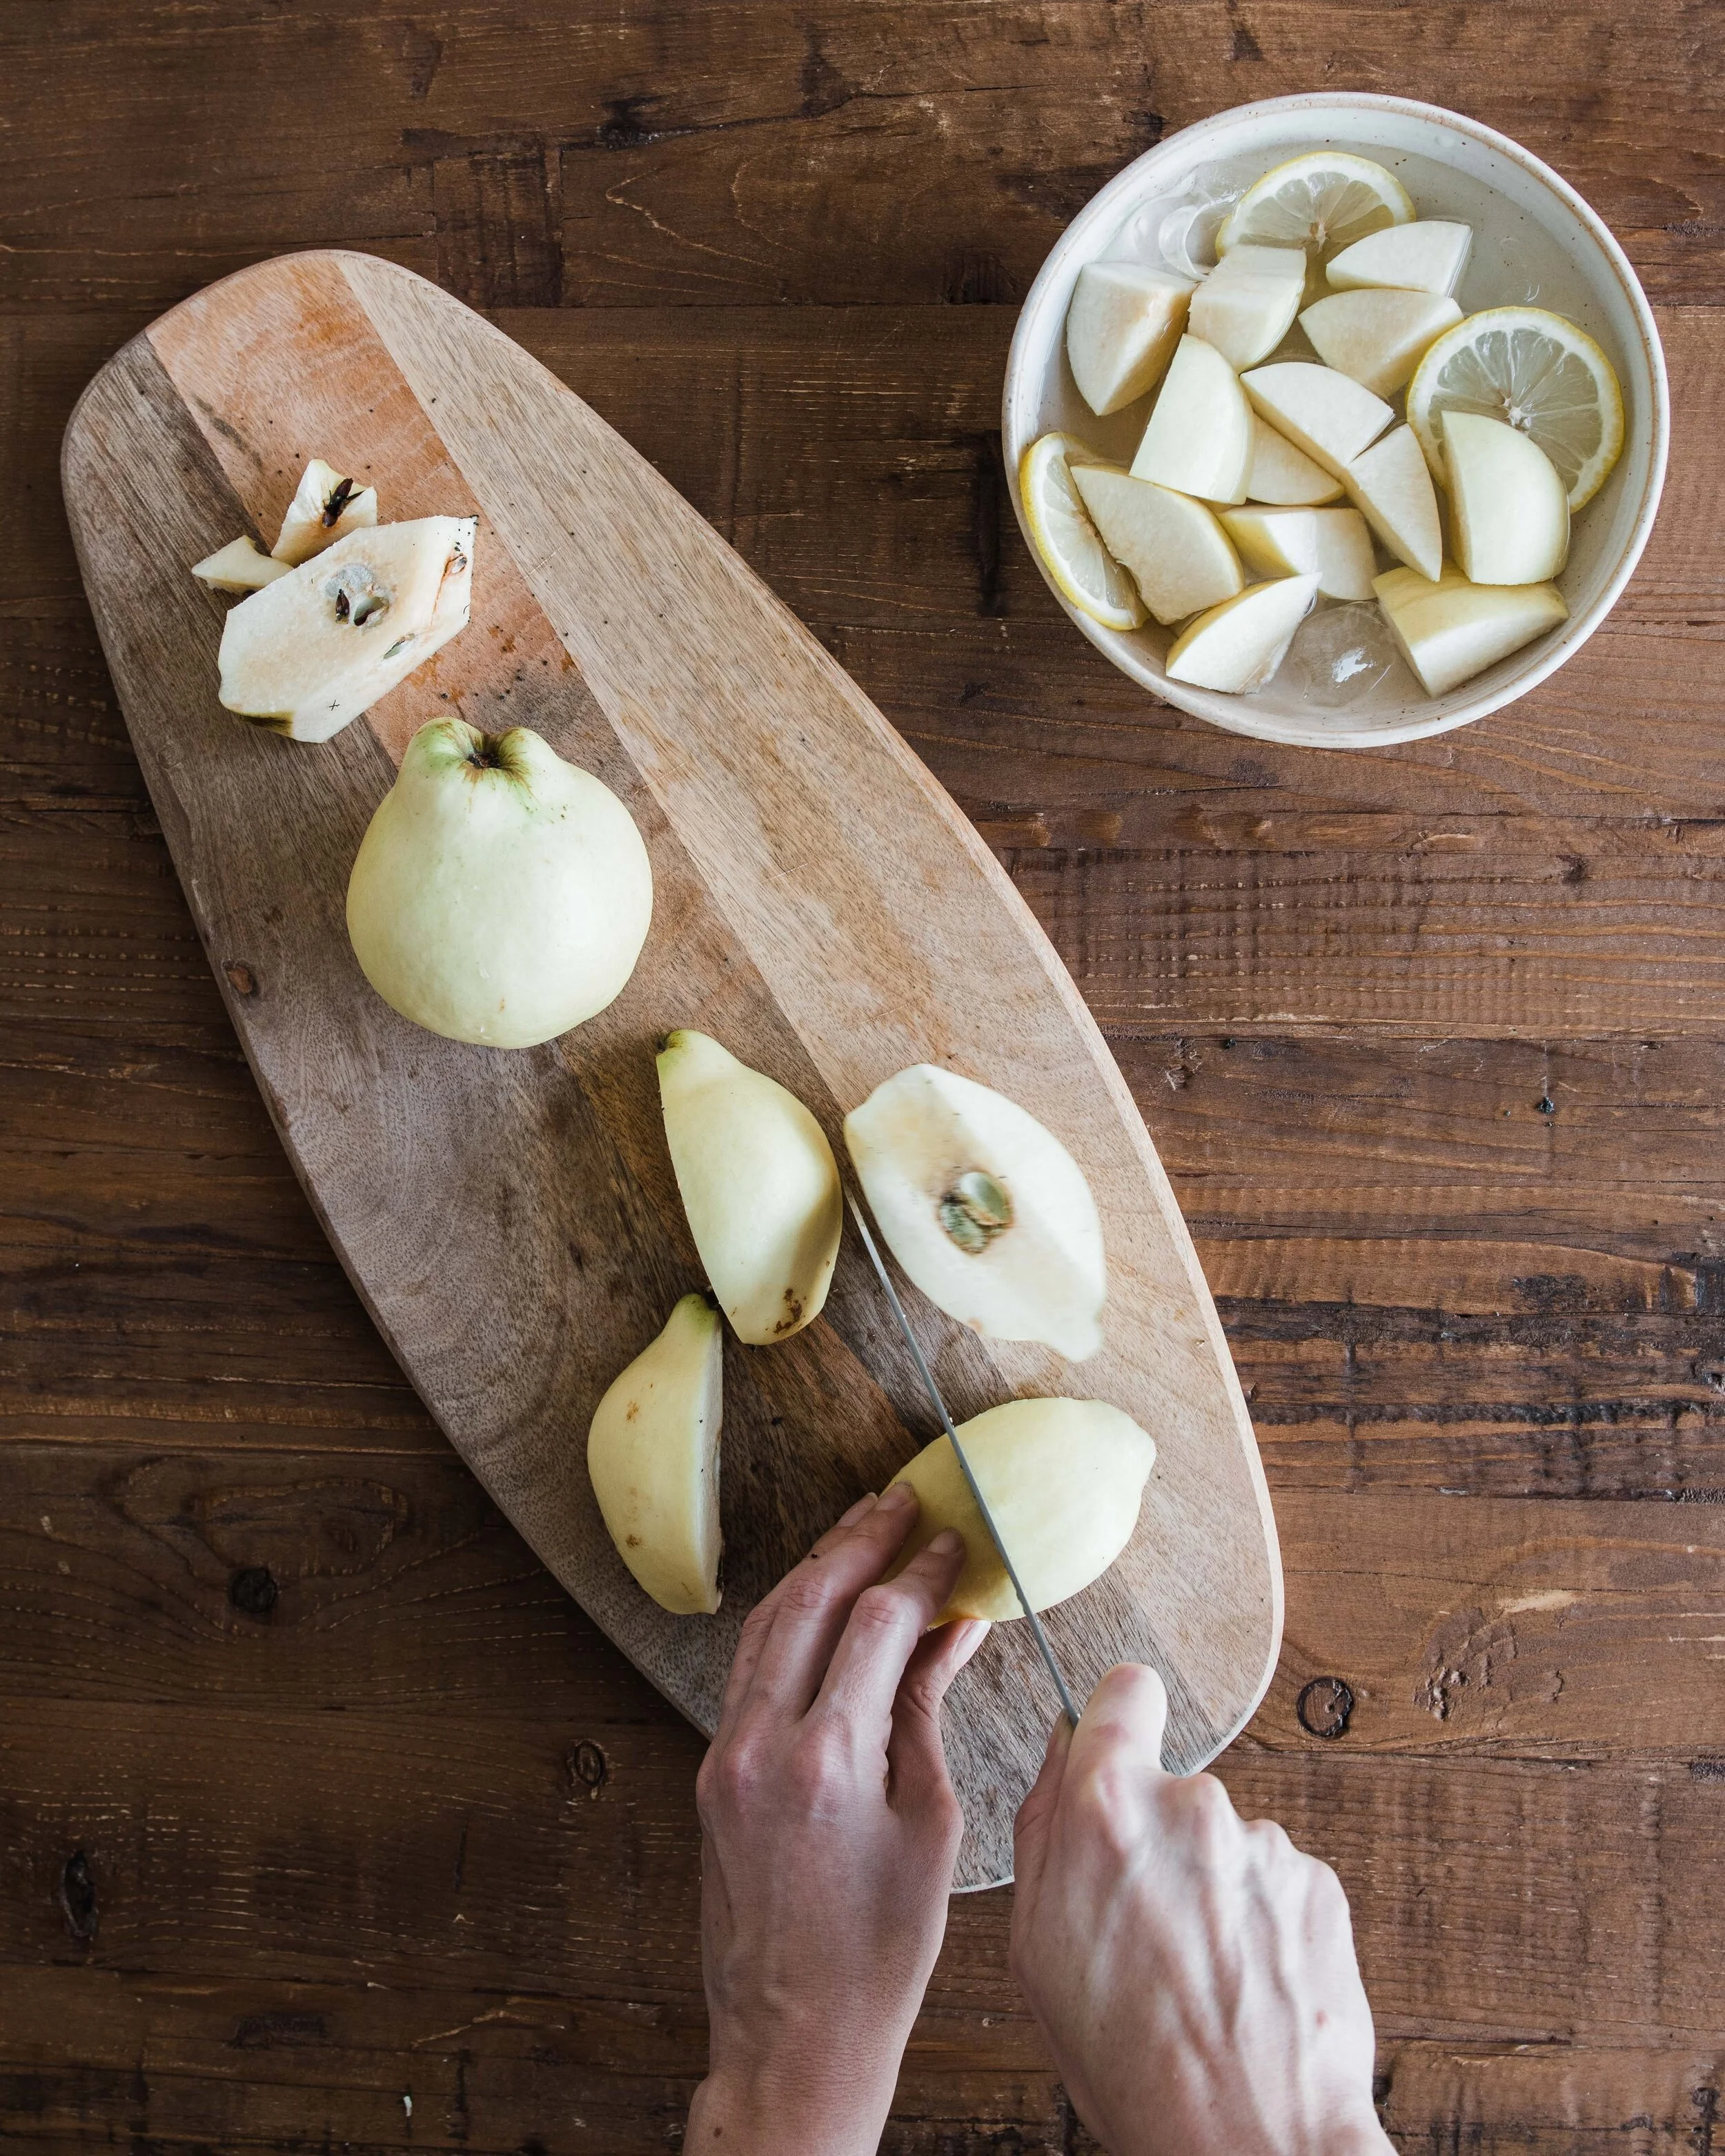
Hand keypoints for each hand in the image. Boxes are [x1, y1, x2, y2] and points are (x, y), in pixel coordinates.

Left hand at [686, 1482, 988, 2154]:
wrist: (795, 2038)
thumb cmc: (878, 1953)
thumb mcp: (930, 1826)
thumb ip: (927, 1712)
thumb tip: (949, 1629)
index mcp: (826, 1762)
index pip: (875, 1623)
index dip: (919, 1573)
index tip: (953, 1543)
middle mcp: (761, 1745)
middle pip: (808, 1600)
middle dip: (859, 1541)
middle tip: (902, 1499)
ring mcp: (725, 1755)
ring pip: (767, 1624)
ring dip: (816, 1567)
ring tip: (862, 1527)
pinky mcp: (713, 1771)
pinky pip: (749, 1668)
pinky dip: (790, 1620)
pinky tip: (823, 1598)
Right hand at [1011, 1664, 1390, 2155]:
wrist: (1250, 2142)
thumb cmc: (1130, 2063)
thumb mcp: (1036, 1948)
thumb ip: (1044, 1827)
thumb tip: (1062, 1751)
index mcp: (1107, 1812)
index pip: (1123, 1692)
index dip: (1118, 1720)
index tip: (1117, 1750)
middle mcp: (1192, 1807)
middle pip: (1170, 1789)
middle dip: (1158, 1841)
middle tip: (1148, 1931)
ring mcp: (1264, 1845)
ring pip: (1225, 1844)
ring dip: (1213, 1890)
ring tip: (1201, 1978)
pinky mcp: (1318, 1884)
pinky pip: (1276, 1883)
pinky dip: (1262, 1924)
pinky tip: (1246, 1987)